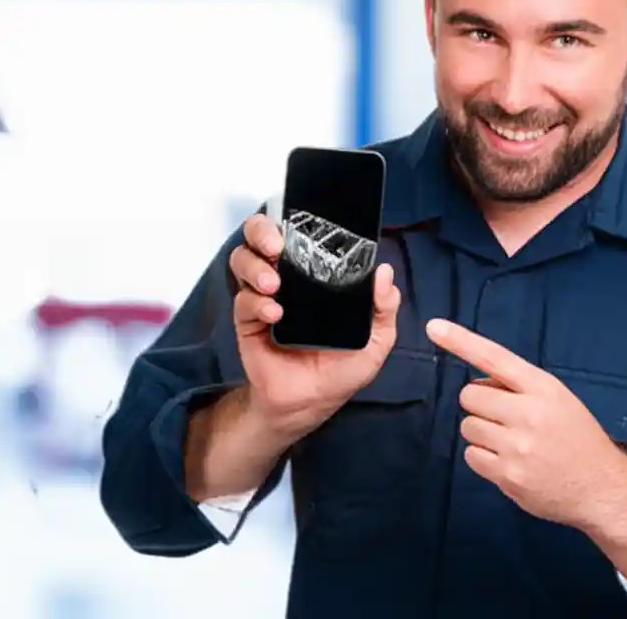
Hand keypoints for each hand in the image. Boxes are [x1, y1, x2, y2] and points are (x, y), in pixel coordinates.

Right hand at [229, 214, 400, 445]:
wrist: (311, 403)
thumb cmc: (341, 370)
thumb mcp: (375, 340)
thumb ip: (384, 308)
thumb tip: (384, 272)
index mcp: (314, 276)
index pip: (298, 236)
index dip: (294, 223)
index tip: (302, 227)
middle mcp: (285, 279)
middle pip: (260, 237)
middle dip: (262, 232)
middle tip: (277, 248)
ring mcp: (264, 298)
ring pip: (243, 261)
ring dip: (255, 267)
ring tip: (274, 285)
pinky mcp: (247, 322)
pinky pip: (242, 301)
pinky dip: (255, 303)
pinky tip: (274, 314)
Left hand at [425, 318, 626, 532]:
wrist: (603, 489)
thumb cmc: (577, 439)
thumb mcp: (558, 401)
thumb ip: (520, 389)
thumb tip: (477, 386)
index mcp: (544, 388)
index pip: (495, 358)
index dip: (461, 341)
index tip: (434, 327)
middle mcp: (529, 413)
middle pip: (470, 395)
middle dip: (480, 405)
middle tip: (504, 419)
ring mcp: (517, 446)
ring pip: (468, 426)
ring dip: (481, 433)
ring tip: (511, 443)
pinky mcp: (508, 475)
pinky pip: (471, 456)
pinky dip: (483, 458)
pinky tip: (508, 462)